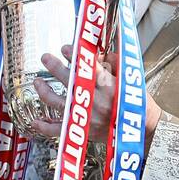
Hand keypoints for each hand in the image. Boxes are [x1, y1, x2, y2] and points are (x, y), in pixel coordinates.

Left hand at [31, 44, 160, 142]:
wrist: (143, 131)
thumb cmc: (136, 103)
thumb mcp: (128, 78)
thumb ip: (112, 63)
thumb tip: (95, 54)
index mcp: (107, 85)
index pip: (86, 65)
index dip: (72, 54)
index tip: (65, 48)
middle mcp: (94, 100)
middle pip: (68, 80)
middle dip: (54, 66)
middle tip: (45, 57)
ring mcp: (86, 117)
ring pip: (57, 102)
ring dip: (44, 91)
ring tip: (37, 82)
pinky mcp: (83, 132)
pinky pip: (59, 130)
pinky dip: (45, 126)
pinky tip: (35, 121)